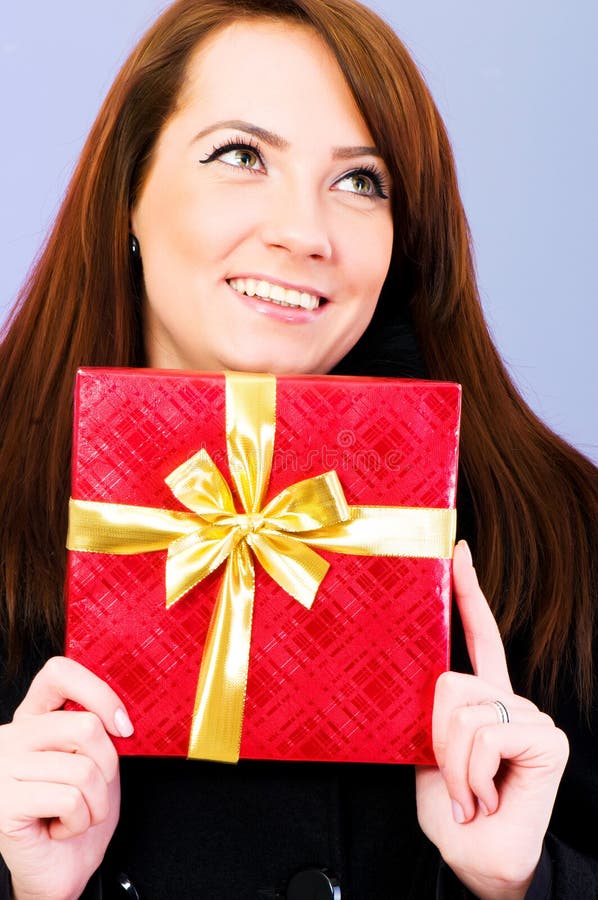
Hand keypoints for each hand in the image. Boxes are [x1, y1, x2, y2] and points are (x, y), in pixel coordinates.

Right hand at [0, 657, 133, 899]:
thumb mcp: (96, 761)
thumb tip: (121, 715)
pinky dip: (79, 821)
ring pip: (83, 768)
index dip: (98, 693)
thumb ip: (99, 730)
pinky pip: (70, 798)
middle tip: (94, 791)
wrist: (60, 869)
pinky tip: (58, 828)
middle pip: (85, 726)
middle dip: (107, 767)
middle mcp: (11, 736)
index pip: (59, 673)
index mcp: (33, 718)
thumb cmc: (78, 813)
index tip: (122, 726)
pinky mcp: (5, 803)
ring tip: (76, 814)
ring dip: (96, 802)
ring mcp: (3, 767)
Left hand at [416, 541, 568, 899]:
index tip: (458, 551)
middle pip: (449, 682)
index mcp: (483, 697)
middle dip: (438, 738)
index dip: (468, 593)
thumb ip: (429, 714)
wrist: (479, 861)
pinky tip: (488, 797)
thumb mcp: (429, 755)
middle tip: (456, 780)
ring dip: (454, 765)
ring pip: (462, 709)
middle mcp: (510, 699)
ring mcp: (531, 716)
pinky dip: (472, 773)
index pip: (478, 636)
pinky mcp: (547, 737)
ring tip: (472, 793)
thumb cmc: (454, 813)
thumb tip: (413, 679)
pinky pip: (485, 733)